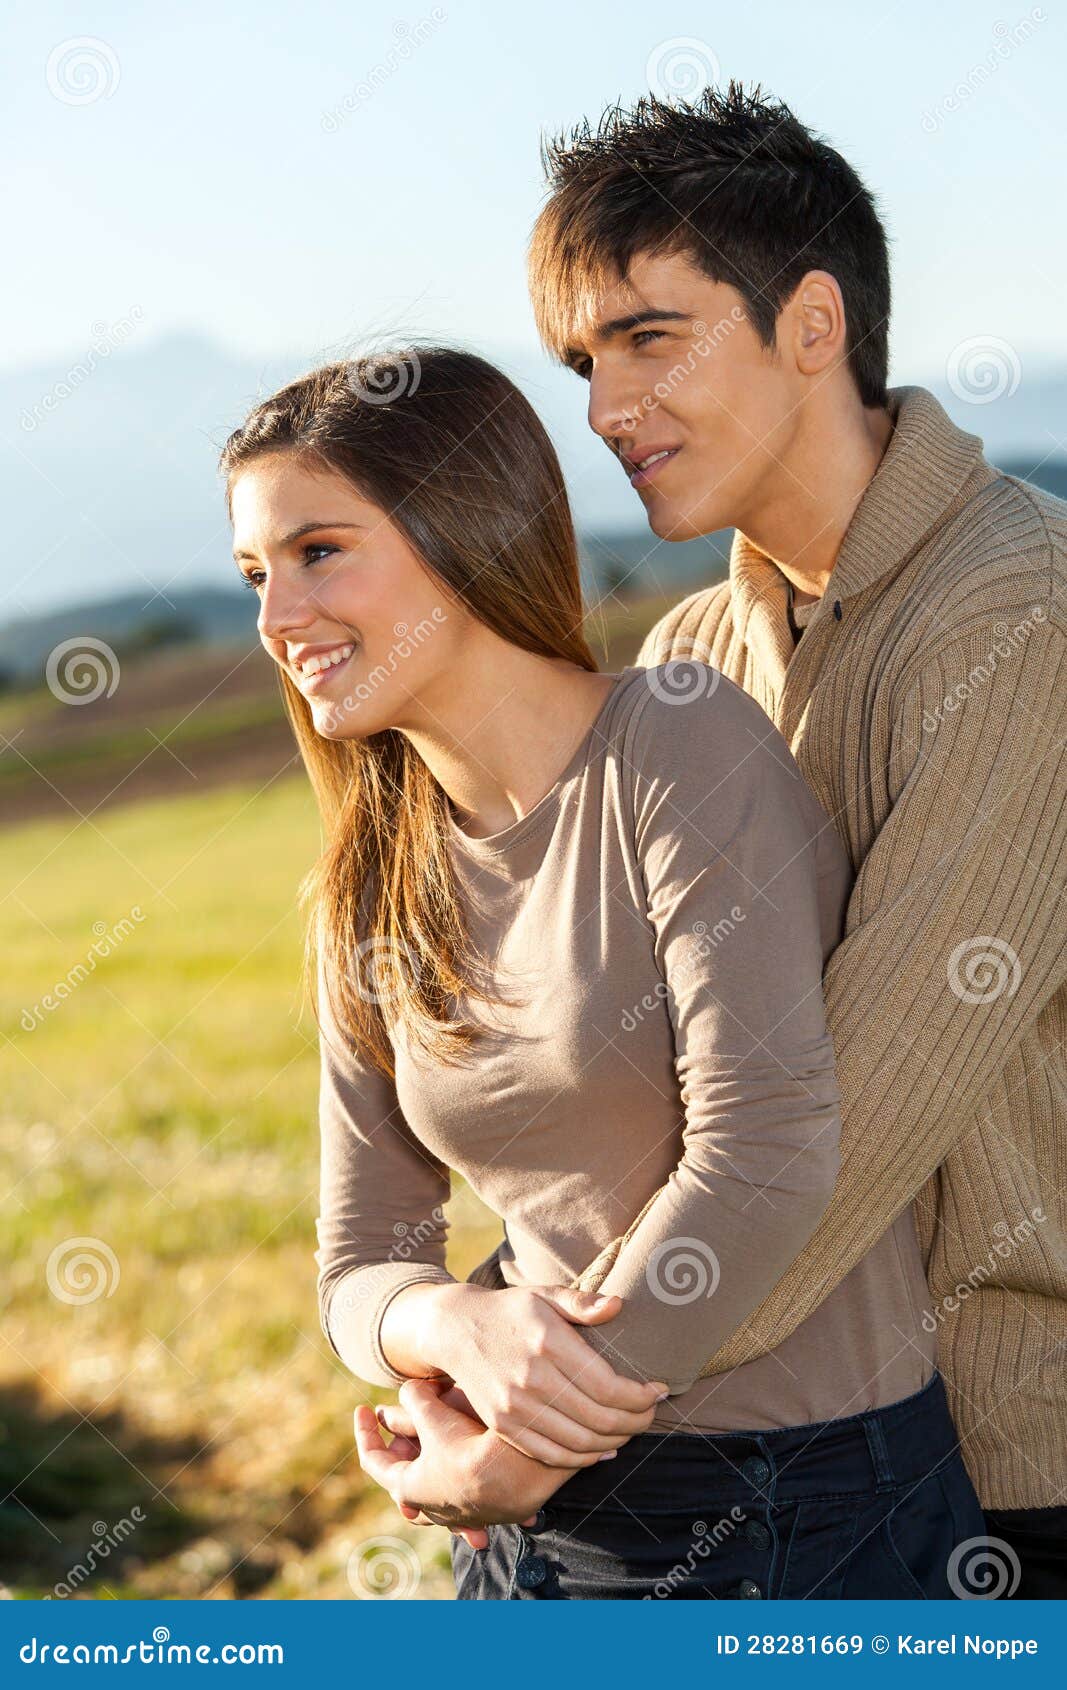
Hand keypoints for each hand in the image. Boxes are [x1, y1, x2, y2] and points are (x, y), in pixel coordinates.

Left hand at [354, 1377, 578, 1536]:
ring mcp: (460, 1513)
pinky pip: (469, 1488)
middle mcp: (430, 1507)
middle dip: (404, 1442)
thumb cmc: (468, 1448)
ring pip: (438, 1484)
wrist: (519, 1476)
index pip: (372, 1459)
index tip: (362, 1409)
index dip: (363, 1431)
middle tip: (404, 1417)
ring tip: (440, 1435)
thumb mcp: (432, 1413)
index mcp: (407, 1488)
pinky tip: (472, 1447)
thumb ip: (413, 1396)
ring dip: (437, 1458)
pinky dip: (466, 1470)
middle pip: (405, 1473)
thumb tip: (411, 1390)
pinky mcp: (488, 1509)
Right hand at [427, 1282, 667, 1465]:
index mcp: (547, 1342)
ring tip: (631, 1429)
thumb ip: (581, 1302)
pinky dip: (582, 1458)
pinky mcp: (504, 1426)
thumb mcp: (544, 1295)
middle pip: (598, 1418)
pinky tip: (602, 1449)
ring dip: (614, 1442)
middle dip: (635, 1421)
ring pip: (579, 1442)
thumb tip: (617, 1305)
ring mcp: (515, 1407)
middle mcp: (531, 1378)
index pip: (607, 1386)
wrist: (456, 1330)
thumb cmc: (511, 1310)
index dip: (640, 1396)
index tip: (659, 1390)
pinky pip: (551, 1454)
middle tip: (651, 1413)